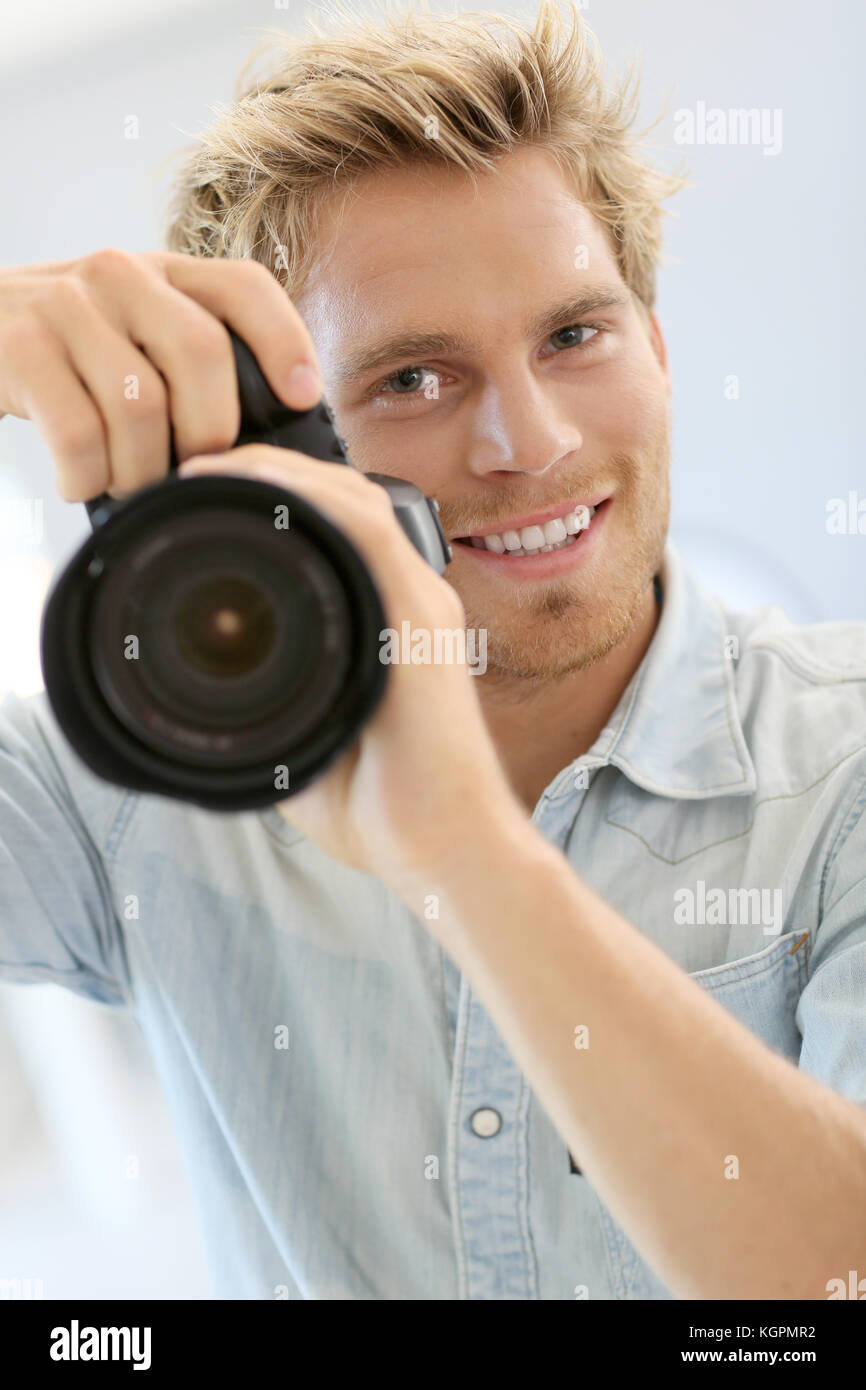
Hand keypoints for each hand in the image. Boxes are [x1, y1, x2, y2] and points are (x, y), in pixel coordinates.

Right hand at [0, 248, 322, 500]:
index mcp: (162, 273)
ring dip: (140, 468)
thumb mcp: (130, 333)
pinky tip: (81, 480)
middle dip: (208, 429)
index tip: (303, 397)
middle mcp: (119, 273)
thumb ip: (187, 358)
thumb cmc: (64, 353)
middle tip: (190, 466)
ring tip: (125, 481)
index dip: (285, 341)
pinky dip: (87, 475)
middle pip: (202, 353)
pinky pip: (79, 432)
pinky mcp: (19, 346)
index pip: (243, 285)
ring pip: (140, 404)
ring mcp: (65, 303)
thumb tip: (268, 433)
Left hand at [177, 445, 526, 894]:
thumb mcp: (304, 742)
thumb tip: (205, 706)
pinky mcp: (420, 619)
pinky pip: (369, 530)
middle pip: (342, 498)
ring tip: (211, 465)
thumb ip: (268, 708)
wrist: (444, 849)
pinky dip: (313, 496)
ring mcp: (420, 603)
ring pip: (353, 499)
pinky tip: (260, 484)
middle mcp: (409, 599)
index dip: (274, 496)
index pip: (334, 528)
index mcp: (386, 621)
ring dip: (281, 470)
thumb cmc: (385, 809)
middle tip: (195, 468)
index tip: (202, 497)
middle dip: (267, 468)